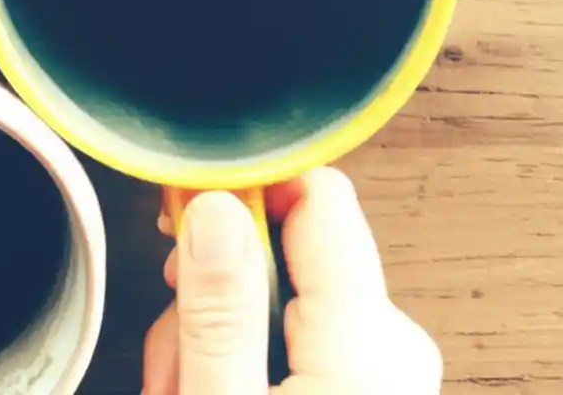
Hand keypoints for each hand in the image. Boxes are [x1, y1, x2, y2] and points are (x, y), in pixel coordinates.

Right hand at [143, 168, 441, 393]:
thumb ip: (221, 310)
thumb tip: (213, 207)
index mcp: (367, 340)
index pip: (317, 194)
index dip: (239, 187)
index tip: (180, 209)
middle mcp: (391, 341)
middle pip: (285, 251)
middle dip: (212, 289)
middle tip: (171, 353)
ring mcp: (382, 365)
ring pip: (279, 295)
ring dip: (218, 332)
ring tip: (183, 388)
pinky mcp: (365, 382)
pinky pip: (295, 334)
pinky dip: (246, 358)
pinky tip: (215, 389)